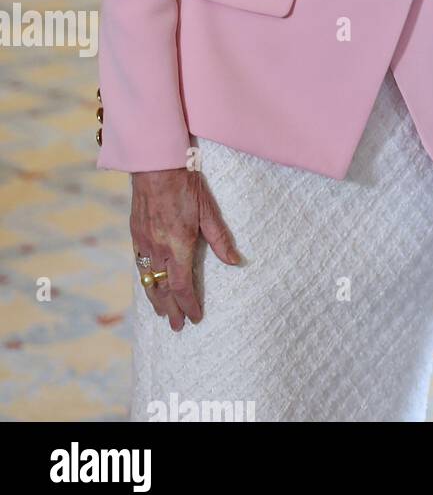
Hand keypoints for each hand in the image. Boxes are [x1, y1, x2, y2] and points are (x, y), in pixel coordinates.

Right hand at [130, 163, 240, 329]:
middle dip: (171, 310)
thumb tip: (235, 261)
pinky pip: (140, 265)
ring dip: (156, 299)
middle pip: (163, 289)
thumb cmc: (186, 186)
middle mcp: (158, 249)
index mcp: (178, 245)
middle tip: (177, 327)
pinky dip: (146, 281)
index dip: (189, 304)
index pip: (182, 285)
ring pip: (148, 280)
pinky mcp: (135, 235)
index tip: (195, 318)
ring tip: (162, 313)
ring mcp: (144, 243)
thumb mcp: (208, 211)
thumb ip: (220, 239)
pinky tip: (149, 285)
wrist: (155, 167)